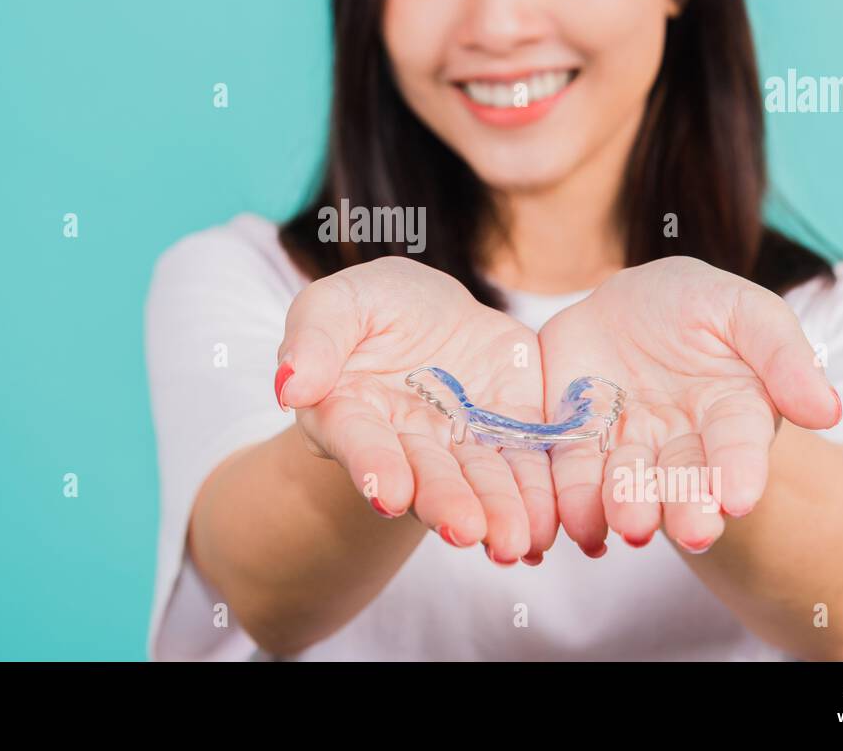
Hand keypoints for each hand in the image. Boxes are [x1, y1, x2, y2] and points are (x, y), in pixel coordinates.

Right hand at [276, 257, 552, 563]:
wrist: (433, 313)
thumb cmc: (372, 308)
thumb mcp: (339, 301)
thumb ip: (316, 336)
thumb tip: (292, 385)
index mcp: (350, 413)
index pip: (360, 442)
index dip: (374, 467)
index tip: (389, 495)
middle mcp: (405, 444)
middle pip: (426, 475)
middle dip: (446, 503)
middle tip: (466, 531)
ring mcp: (462, 444)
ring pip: (481, 481)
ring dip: (498, 512)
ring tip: (516, 540)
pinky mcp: (513, 432)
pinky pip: (531, 464)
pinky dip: (541, 495)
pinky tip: (550, 525)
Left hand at [538, 256, 841, 554]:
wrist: (626, 305)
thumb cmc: (698, 305)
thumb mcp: (744, 311)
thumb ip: (784, 355)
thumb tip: (828, 411)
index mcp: (733, 412)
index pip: (739, 445)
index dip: (739, 471)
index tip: (738, 499)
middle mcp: (683, 441)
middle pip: (686, 477)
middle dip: (688, 506)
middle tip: (692, 535)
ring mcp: (630, 445)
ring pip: (629, 482)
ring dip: (629, 508)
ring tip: (631, 526)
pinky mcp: (580, 442)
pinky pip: (575, 473)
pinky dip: (575, 502)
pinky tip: (577, 524)